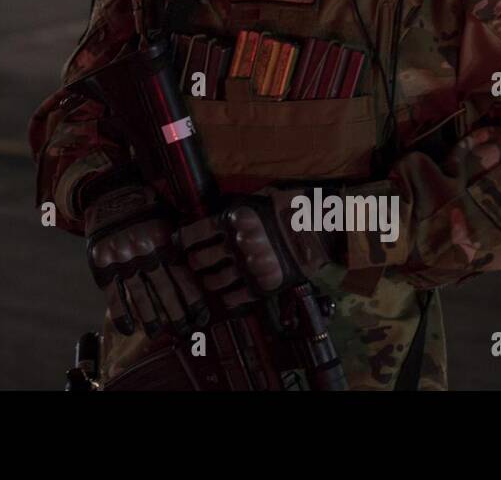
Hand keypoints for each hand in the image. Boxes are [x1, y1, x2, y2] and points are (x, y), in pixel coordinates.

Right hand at [84, 185, 208, 337]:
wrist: (107, 190)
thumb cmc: (142, 204)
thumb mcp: (166, 216)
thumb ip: (177, 242)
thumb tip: (199, 265)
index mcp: (164, 241)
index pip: (183, 277)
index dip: (193, 301)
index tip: (201, 318)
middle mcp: (145, 252)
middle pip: (165, 292)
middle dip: (177, 315)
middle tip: (185, 331)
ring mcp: (123, 260)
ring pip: (141, 297)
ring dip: (152, 319)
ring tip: (159, 333)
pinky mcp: (103, 265)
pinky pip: (114, 296)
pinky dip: (122, 314)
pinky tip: (129, 328)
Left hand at [178, 188, 341, 311]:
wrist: (320, 229)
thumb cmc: (289, 208)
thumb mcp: (258, 200)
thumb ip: (236, 211)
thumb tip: (217, 216)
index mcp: (233, 221)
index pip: (196, 232)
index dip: (185, 239)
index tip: (181, 242)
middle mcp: (236, 245)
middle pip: (201, 259)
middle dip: (195, 262)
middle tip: (195, 263)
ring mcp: (248, 267)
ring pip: (214, 281)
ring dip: (208, 282)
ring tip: (209, 280)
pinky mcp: (262, 285)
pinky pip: (236, 297)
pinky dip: (228, 299)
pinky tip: (227, 297)